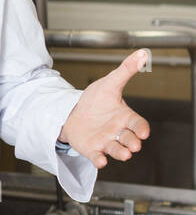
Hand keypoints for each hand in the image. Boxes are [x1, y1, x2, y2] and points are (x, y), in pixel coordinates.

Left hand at [59, 49, 151, 169]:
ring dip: (120, 153)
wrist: (72, 111)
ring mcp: (106, 141)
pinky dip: (100, 160)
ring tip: (125, 154)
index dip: (141, 129)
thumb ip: (125, 70)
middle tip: (134, 145)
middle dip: (133, 143)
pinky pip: (98, 157)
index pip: (138, 124)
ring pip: (116, 150)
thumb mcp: (109, 83)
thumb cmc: (95, 100)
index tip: (143, 132)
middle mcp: (118, 132)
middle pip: (130, 139)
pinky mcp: (92, 149)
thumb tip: (141, 53)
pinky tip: (101, 161)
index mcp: (125, 117)